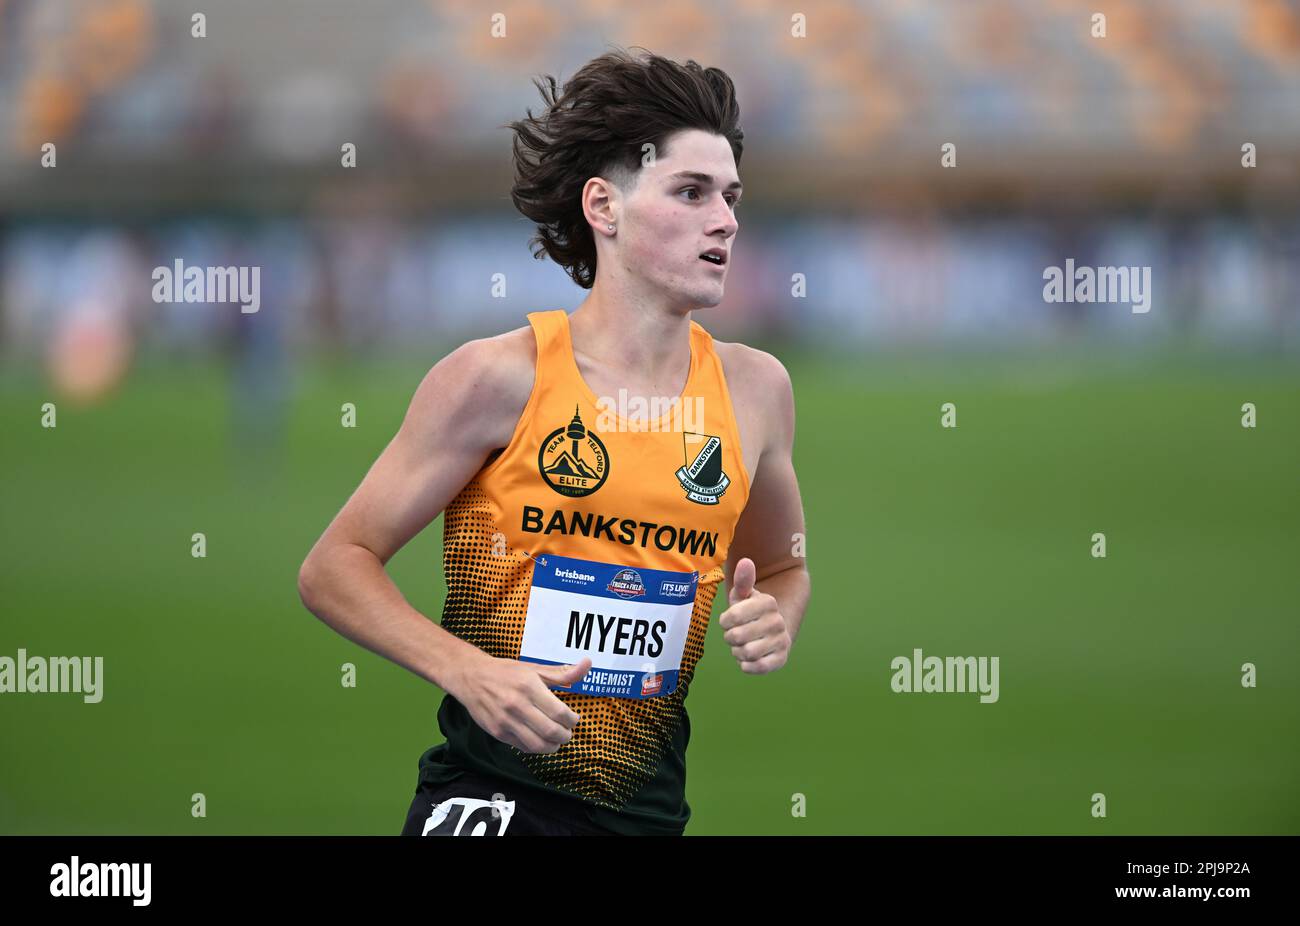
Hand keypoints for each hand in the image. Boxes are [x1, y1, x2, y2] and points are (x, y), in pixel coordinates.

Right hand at [451, 652, 590, 753]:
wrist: (471, 678)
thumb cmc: (505, 672)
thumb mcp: (534, 669)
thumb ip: (562, 673)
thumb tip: (587, 665)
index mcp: (529, 686)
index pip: (558, 712)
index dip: (572, 720)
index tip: (574, 719)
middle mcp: (517, 705)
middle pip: (550, 731)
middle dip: (565, 736)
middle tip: (568, 733)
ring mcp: (506, 721)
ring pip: (537, 745)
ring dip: (553, 746)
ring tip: (556, 740)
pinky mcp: (497, 732)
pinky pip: (522, 747)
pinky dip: (536, 748)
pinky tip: (540, 740)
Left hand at [719, 557, 790, 674]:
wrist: (771, 631)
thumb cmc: (749, 611)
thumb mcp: (743, 595)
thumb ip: (742, 580)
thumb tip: (745, 561)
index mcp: (768, 602)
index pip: (732, 617)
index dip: (725, 621)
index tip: (729, 620)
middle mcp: (777, 621)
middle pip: (736, 637)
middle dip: (730, 638)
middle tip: (736, 634)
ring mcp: (781, 640)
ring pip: (746, 653)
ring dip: (737, 652)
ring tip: (742, 645)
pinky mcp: (781, 659)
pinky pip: (758, 667)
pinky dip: (747, 665)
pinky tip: (748, 659)